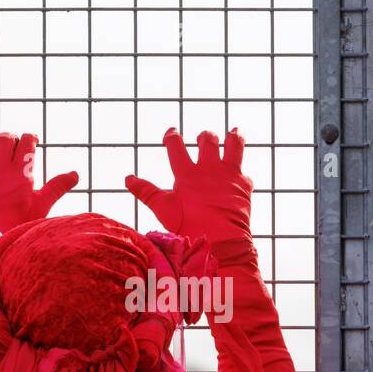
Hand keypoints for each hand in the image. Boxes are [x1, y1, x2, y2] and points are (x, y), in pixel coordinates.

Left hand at [0, 128, 77, 231]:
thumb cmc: (17, 224)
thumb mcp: (40, 205)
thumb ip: (57, 187)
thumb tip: (75, 174)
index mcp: (20, 171)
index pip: (27, 141)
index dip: (29, 140)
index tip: (30, 146)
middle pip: (6, 138)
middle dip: (11, 140)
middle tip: (12, 152)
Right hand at [125, 128, 251, 242]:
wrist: (220, 239)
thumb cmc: (187, 225)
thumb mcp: (162, 208)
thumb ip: (146, 192)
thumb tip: (128, 178)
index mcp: (187, 173)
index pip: (176, 146)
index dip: (172, 136)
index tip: (171, 132)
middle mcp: (210, 168)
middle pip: (208, 140)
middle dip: (204, 137)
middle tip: (202, 138)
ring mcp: (229, 174)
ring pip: (234, 145)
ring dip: (233, 138)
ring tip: (233, 133)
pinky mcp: (244, 185)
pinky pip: (244, 174)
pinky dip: (240, 174)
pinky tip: (240, 175)